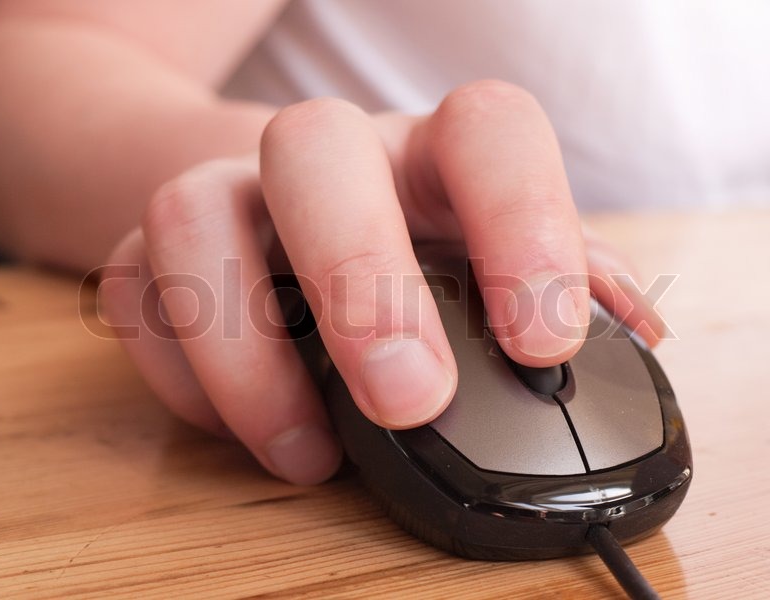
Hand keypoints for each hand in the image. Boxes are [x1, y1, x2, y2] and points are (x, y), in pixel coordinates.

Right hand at [100, 80, 664, 484]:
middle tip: (406, 399)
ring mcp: (228, 193)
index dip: (522, 224)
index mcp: (428, 154)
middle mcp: (327, 157)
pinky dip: (185, 377)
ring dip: (246, 352)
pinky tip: (243, 420)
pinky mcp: (151, 244)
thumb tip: (634, 331)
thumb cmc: (412, 242)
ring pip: (190, 216)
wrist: (287, 212)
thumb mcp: (498, 255)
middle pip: (311, 148)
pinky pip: (134, 293)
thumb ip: (568, 285)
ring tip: (307, 449)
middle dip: (360, 281)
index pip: (485, 129)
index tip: (540, 344)